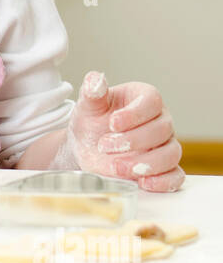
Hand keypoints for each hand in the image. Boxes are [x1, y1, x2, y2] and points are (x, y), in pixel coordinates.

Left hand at [65, 70, 184, 192]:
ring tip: (118, 167)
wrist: (86, 148)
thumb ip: (92, 92)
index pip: (152, 101)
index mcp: (144, 99)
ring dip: (147, 163)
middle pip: (162, 129)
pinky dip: (164, 182)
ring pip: (171, 153)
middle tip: (105, 146)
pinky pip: (176, 176)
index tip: (112, 123)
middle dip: (133, 141)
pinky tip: (144, 183)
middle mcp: (160, 121)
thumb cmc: (91, 122)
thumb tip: (95, 79)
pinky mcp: (164, 169)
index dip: (134, 113)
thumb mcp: (88, 106)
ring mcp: (165, 146)